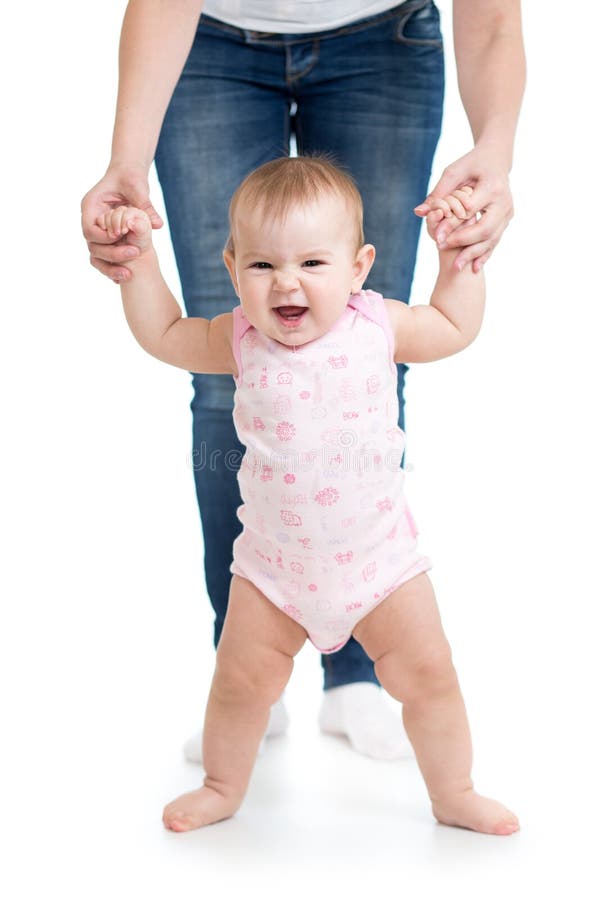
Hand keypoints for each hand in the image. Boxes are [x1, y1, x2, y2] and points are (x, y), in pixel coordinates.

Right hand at [81, 165, 162, 282]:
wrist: (129, 178)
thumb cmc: (130, 178)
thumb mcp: (138, 187)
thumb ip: (145, 205)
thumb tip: (157, 225)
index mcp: (91, 206)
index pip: (90, 229)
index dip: (104, 237)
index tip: (122, 237)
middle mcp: (91, 221)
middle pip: (93, 246)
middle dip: (112, 254)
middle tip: (134, 254)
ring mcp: (98, 232)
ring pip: (97, 256)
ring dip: (111, 267)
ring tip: (128, 275)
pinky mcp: (107, 240)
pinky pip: (106, 258)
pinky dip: (114, 267)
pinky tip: (127, 277)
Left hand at [414, 145, 513, 272]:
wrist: (496, 160)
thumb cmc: (471, 164)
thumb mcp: (453, 173)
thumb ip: (437, 194)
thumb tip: (419, 212)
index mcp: (491, 187)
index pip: (469, 211)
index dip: (451, 225)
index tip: (435, 238)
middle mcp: (504, 201)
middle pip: (484, 229)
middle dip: (463, 244)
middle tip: (443, 251)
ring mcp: (508, 212)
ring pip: (491, 238)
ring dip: (473, 254)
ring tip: (456, 267)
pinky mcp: (507, 219)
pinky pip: (495, 240)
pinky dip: (485, 254)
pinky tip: (474, 268)